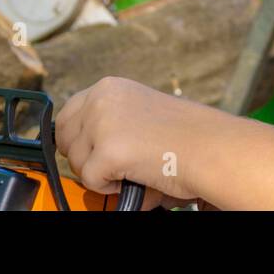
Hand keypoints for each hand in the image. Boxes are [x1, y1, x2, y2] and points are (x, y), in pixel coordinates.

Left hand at [55, 76, 204, 203]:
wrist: (209, 147)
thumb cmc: (183, 134)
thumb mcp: (139, 110)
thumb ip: (109, 117)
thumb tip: (73, 143)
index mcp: (109, 87)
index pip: (67, 113)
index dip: (75, 137)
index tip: (88, 149)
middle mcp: (101, 99)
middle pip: (64, 138)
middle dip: (82, 155)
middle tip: (110, 164)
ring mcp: (101, 124)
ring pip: (76, 162)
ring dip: (99, 172)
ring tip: (133, 166)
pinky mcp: (106, 152)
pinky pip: (90, 181)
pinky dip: (110, 187)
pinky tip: (136, 175)